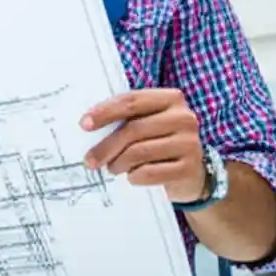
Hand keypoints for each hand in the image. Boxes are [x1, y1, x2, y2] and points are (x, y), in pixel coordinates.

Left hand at [80, 88, 207, 203]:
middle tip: (90, 160)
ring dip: (118, 163)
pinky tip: (131, 177)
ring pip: (140, 152)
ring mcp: (190, 143)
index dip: (105, 112)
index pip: (131, 100)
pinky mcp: (190, 168)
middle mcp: (184, 118)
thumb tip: (87, 125)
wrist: (192, 174)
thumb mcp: (148, 124)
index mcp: (171, 99)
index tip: (84, 125)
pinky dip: (134, 177)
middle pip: (133, 129)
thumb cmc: (160, 143)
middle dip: (106, 146)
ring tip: (111, 168)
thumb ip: (126, 118)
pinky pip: (151, 172)